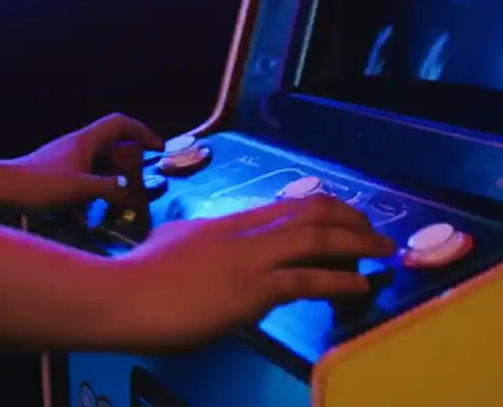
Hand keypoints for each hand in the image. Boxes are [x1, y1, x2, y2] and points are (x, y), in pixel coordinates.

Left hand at [12, 114, 163, 210]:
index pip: (120, 123)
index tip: (157, 149)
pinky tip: (98, 207)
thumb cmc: (40, 184)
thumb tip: (133, 191)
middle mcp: (78, 144)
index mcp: (85, 140)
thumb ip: (110, 188)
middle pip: (112, 142)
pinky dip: (98, 185)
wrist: (2, 189)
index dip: (142, 131)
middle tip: (143, 178)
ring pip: (100, 160)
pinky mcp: (58, 172)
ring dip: (114, 174)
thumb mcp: (80, 188)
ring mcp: (67, 158)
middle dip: (131, 158)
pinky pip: (87, 173)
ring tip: (125, 196)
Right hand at [116, 195, 396, 350]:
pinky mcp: (252, 289)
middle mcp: (243, 232)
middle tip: (373, 231)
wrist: (119, 295)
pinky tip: (359, 285)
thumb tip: (206, 247)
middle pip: (309, 212)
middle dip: (349, 219)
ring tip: (383, 252)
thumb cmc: (136, 277)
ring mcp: (249, 258)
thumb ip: (195, 242)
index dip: (320, 210)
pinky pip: (307, 280)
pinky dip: (339, 280)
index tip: (343, 216)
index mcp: (225, 222)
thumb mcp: (170, 243)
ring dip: (357, 244)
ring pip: (316, 239)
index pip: (283, 207)